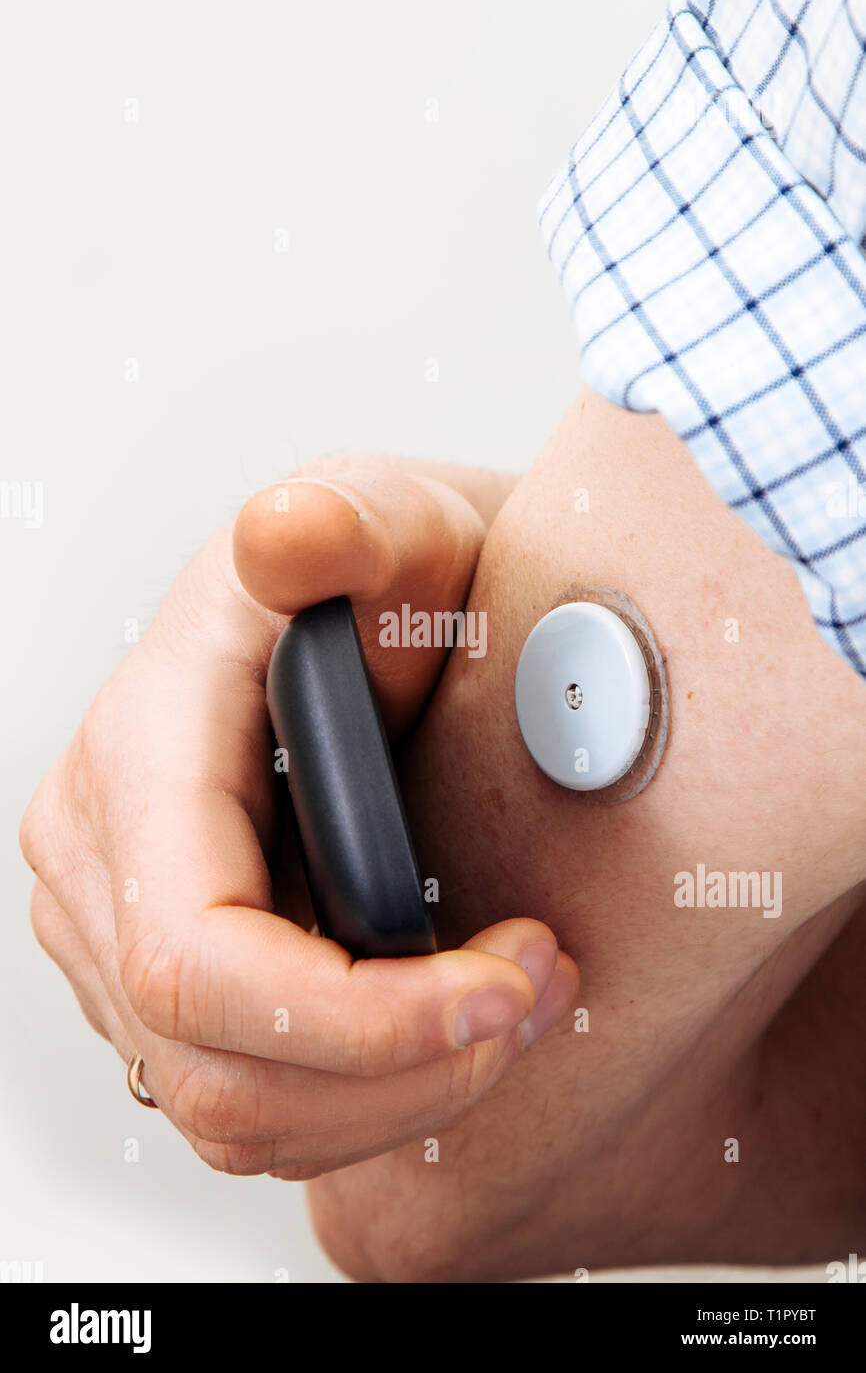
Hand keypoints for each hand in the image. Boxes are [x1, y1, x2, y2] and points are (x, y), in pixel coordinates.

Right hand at [20, 460, 577, 1178]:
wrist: (381, 624)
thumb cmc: (389, 580)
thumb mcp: (393, 527)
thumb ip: (351, 528)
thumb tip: (290, 534)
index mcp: (138, 752)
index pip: (195, 956)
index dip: (352, 1016)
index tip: (498, 989)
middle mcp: (99, 858)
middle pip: (218, 1068)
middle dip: (403, 1068)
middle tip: (533, 994)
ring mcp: (118, 934)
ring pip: (237, 1114)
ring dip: (400, 1092)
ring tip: (515, 1001)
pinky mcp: (171, 985)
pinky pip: (254, 1102)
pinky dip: (370, 1093)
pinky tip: (453, 1019)